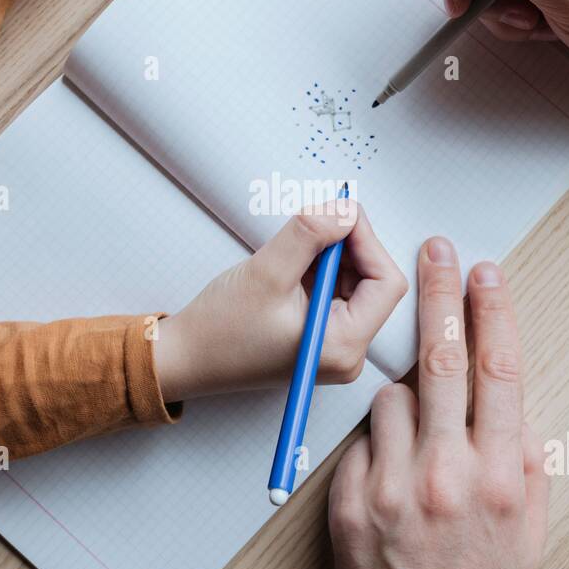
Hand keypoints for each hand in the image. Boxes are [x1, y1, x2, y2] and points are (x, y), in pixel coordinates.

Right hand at [152, 200, 407, 401]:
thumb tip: (345, 211)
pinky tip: (292, 263)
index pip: (385, 283)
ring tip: (296, 247)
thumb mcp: (267, 272)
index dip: (368, 241)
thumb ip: (310, 235)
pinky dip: (320, 268)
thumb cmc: (218, 332)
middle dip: (349, 245)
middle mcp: (346, 352)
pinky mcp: (318, 336)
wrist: (184, 358)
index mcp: (342, 347)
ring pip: (354, 282)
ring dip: (332, 255)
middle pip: (373, 281)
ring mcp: (332, 345)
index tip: (342, 214)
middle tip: (319, 220)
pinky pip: (334, 292)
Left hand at [328, 237, 547, 568]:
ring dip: (409, 401)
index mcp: (497, 478)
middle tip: (437, 251)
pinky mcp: (348, 502)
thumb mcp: (529, 532)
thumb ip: (525, 463)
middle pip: (443, 359)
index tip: (488, 273)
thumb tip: (513, 409)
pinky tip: (393, 479)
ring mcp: (390, 487)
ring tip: (422, 443)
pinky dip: (378, 447)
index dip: (494, 311)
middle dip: (440, 292)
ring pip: (394, 398)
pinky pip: (362, 443)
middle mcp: (443, 475)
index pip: (498, 370)